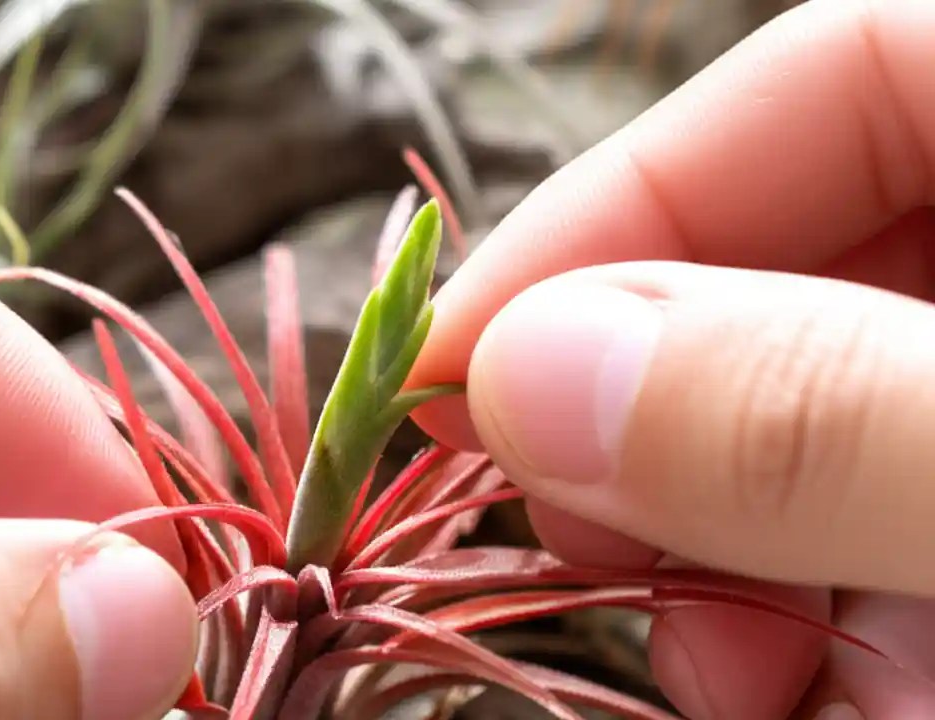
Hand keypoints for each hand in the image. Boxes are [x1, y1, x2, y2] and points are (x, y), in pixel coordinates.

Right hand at [410, 1, 934, 717]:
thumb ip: (820, 409)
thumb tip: (531, 374)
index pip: (824, 75)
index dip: (620, 204)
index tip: (455, 365)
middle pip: (795, 270)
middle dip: (662, 420)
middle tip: (585, 542)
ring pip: (815, 433)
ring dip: (731, 558)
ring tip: (730, 672)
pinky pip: (875, 541)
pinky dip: (816, 628)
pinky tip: (812, 693)